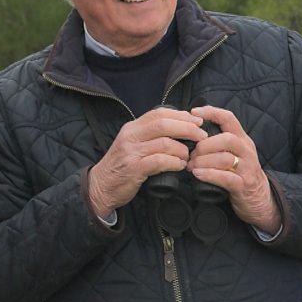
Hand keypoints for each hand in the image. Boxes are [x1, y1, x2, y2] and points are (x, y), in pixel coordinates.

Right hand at [87, 107, 206, 218]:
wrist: (100, 187)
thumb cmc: (121, 167)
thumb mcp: (131, 144)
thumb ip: (150, 135)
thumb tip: (179, 127)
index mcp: (131, 128)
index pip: (159, 113)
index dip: (181, 115)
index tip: (197, 120)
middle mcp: (130, 137)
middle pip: (164, 124)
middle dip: (187, 128)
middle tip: (201, 136)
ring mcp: (131, 152)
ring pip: (165, 143)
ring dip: (182, 150)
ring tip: (188, 157)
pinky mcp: (134, 169)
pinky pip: (160, 161)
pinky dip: (175, 163)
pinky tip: (180, 166)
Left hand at [187, 105, 280, 231]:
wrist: (260, 199)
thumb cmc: (239, 173)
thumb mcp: (233, 153)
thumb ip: (217, 141)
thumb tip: (192, 131)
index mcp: (242, 140)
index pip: (229, 118)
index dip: (211, 112)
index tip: (194, 112)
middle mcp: (246, 151)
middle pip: (227, 139)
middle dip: (205, 145)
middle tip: (191, 154)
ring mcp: (247, 168)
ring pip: (225, 158)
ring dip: (203, 161)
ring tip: (191, 166)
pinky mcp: (243, 185)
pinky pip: (227, 177)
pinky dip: (210, 175)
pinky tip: (198, 175)